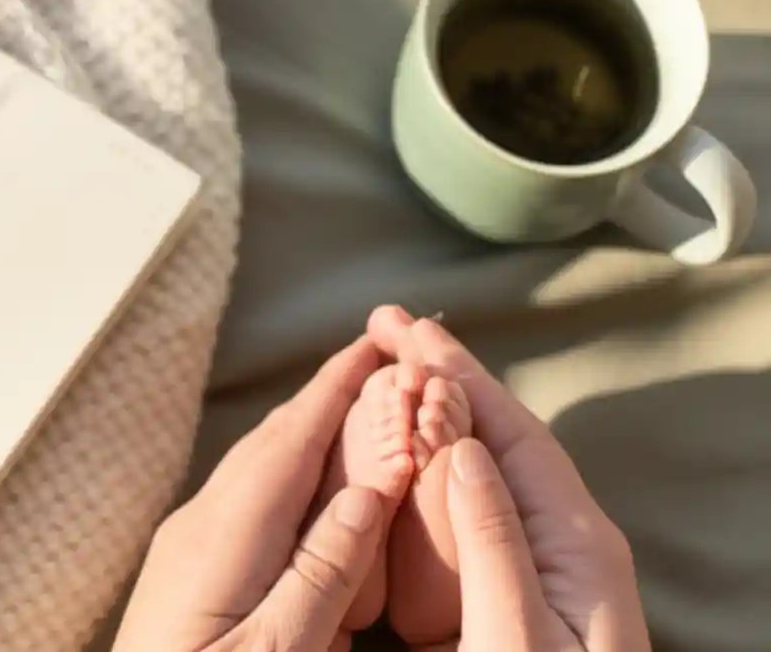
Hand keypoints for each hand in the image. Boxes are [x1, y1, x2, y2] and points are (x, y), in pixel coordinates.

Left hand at [114, 338, 389, 650]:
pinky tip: (315, 489)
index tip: (378, 342)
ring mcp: (186, 544)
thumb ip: (324, 572)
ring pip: (257, 468)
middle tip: (383, 365)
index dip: (335, 388)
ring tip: (359, 410)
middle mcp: (197, 524)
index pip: (289, 440)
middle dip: (327, 398)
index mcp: (222, 536)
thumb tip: (368, 490)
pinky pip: (247, 499)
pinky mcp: (186, 568)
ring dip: (308, 433)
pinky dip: (290, 475)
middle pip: (272, 443)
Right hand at [367, 306, 650, 650]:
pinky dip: (412, 483)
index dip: (456, 371)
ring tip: (374, 375)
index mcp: (573, 541)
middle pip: (488, 437)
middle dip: (435, 376)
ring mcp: (523, 568)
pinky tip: (381, 465)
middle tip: (382, 327)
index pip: (509, 431)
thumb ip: (492, 540)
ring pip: (467, 476)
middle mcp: (553, 541)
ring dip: (421, 421)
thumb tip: (457, 446)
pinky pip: (451, 523)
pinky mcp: (493, 598)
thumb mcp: (518, 635)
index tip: (404, 326)